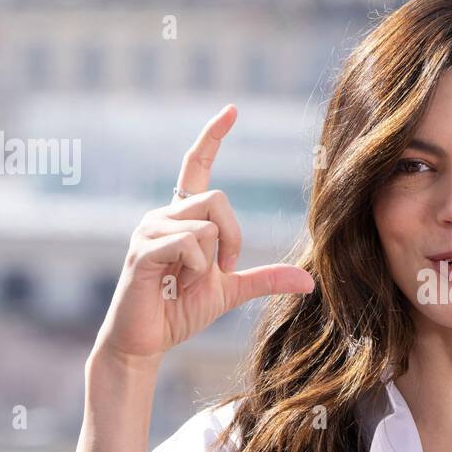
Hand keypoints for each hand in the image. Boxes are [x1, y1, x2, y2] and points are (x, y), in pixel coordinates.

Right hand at [94, 105, 314, 364]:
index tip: (232, 110)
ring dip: (211, 260)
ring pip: (205, 224)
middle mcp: (162, 214)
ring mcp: (149, 230)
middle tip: (221, 270)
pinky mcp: (142, 252)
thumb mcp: (230, 291)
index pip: (196, 164)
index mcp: (182, 216)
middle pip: (218, 198)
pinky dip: (194, 269)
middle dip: (233, 238)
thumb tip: (309, 282)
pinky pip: (188, 244)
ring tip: (187, 282)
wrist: (146, 342)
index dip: (213, 136)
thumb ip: (265, 279)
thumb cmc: (179, 311)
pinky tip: (176, 286)